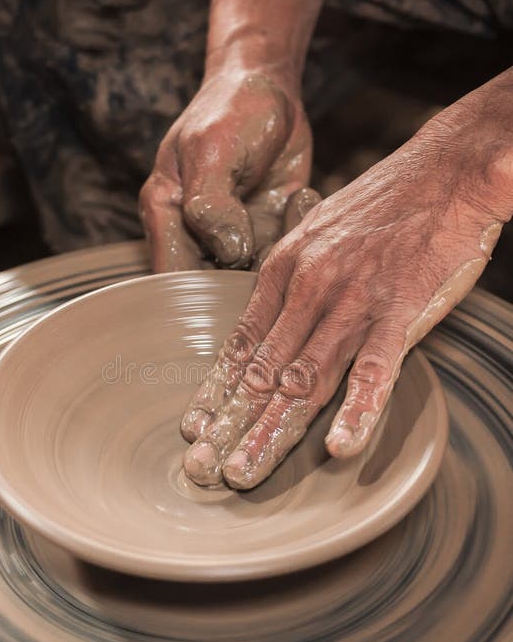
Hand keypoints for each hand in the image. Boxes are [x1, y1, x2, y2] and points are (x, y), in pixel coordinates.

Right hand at [139, 66, 312, 271]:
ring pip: (254, 277)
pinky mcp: (269, 232)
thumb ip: (212, 204)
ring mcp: (235, 236)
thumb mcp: (213, 149)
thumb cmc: (229, 109)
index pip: (171, 277)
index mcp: (166, 216)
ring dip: (279, 254)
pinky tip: (300, 197)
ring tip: (290, 205)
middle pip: (213, 287)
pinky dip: (299, 233)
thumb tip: (228, 251)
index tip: (234, 286)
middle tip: (273, 246)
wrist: (269, 85)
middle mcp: (197, 234)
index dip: (197, 297)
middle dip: (247, 278)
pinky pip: (284, 254)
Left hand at [180, 80, 511, 487]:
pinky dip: (357, 411)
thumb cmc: (382, 203)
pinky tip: (338, 447)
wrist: (444, 168)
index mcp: (285, 271)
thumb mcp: (316, 232)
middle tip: (200, 469)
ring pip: (305, 380)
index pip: (241, 344)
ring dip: (272, 432)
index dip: (217, 392)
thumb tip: (268, 324)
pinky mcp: (400, 311)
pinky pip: (375, 370)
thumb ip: (290, 280)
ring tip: (244, 473)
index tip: (196, 429)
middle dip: (231, 426)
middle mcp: (309, 290)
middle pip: (264, 373)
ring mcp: (353, 303)